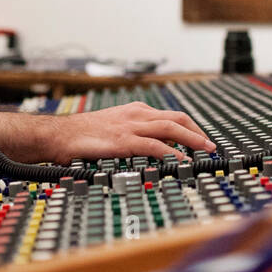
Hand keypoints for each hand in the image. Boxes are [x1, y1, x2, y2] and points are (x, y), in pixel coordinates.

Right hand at [45, 102, 215, 162]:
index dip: (190, 126)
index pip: (170, 115)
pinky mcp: (124, 141)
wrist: (61, 135)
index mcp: (135, 110)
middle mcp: (137, 115)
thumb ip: (135, 133)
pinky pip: (155, 146)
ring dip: (192, 139)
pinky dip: (172, 152)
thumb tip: (156, 146)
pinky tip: (182, 160)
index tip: (201, 137)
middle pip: (177, 118)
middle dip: (197, 131)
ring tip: (205, 150)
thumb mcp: (114, 127)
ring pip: (171, 128)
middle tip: (210, 145)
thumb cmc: (83, 135)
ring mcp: (131, 127)